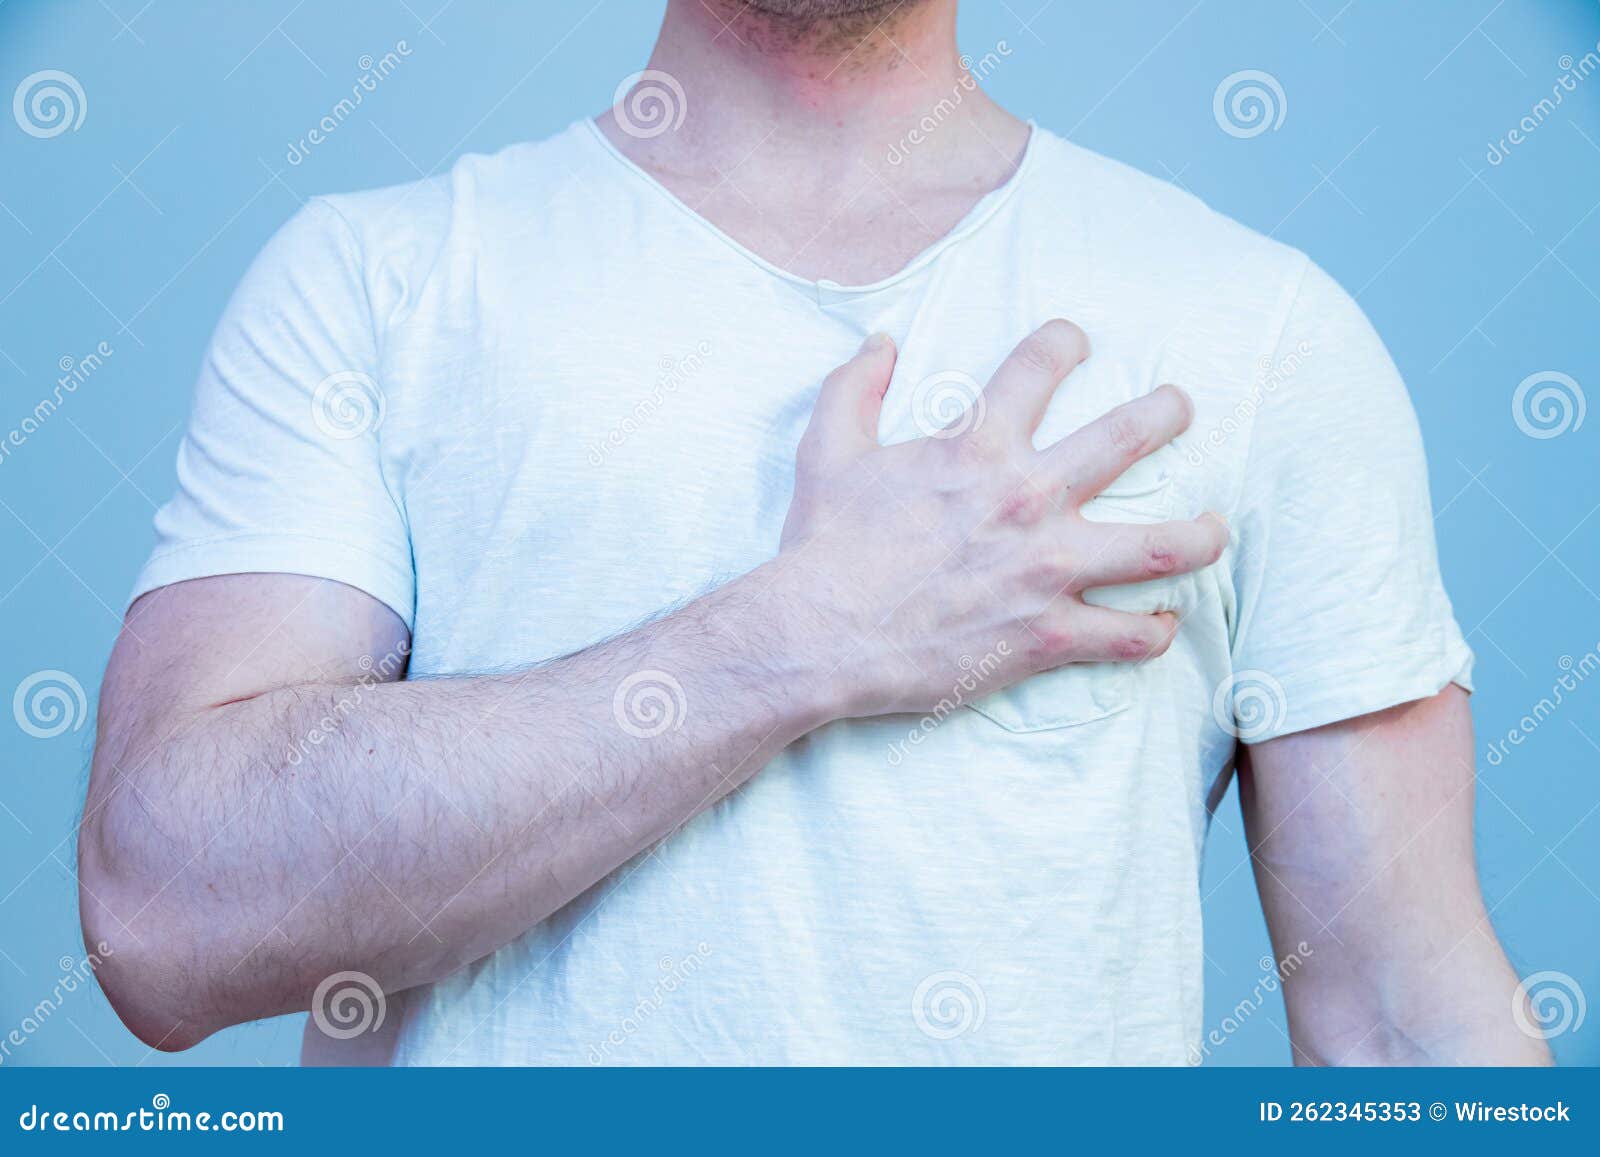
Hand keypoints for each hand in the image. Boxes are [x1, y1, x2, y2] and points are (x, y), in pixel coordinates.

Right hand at [773, 320, 1228, 717]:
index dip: (1065, 341)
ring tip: (1215, 529)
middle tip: (1180, 407)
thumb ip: (854, 386)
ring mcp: (1046, 569)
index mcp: (979, 447)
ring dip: (1198, 535)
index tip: (1077, 340)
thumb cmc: (824, 545)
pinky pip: (1126, 636)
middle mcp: (1027, 498)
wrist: (819, 633)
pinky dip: (1153, 631)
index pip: (1040, 364)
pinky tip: (1162, 624)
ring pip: (1158, 546)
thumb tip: (879, 341)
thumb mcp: (828, 450)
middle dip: (1165, 414)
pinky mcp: (1046, 634)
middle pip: (1126, 438)